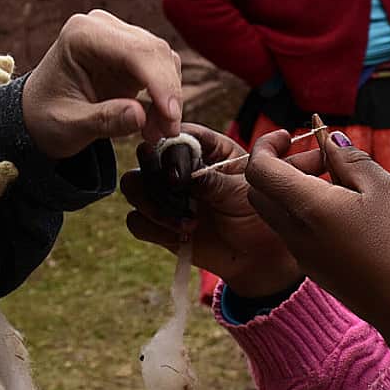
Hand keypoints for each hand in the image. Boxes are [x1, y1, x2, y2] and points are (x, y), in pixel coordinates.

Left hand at [22, 10, 181, 156]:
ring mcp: (120, 37)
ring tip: (156, 132)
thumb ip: (104, 120)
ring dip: (169, 98)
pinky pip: (162, 70)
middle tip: (168, 132)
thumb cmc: (46, 118)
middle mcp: (103, 28)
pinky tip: (153, 122)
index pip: (135, 51)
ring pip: (164, 61)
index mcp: (82, 34)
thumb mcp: (69, 127)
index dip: (160, 83)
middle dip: (168, 94)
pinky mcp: (132, 53)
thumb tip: (140, 115)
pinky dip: (165, 97)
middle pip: (155, 53)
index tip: (171, 117)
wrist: (36, 116)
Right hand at [121, 124, 304, 297]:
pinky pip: (135, 220)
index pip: (175, 135)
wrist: (257, 255)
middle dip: (156, 178)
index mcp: (205, 147)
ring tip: (186, 223)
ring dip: (153, 206)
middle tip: (179, 197)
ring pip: (133, 186)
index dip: (171, 153)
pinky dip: (153, 228)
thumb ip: (212, 179)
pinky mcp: (158, 222)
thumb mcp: (242, 192)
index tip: (181, 179)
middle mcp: (180, 165)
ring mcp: (166, 193)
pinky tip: (182, 236)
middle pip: (145, 156)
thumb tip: (182, 177)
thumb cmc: (257, 215)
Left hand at [244, 130, 389, 350]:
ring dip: (292, 189)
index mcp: (307, 207)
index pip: (258, 169)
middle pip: (259, 190)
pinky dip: (304, 211)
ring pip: (276, 212)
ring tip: (338, 181)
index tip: (290, 134)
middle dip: (279, 165)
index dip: (266, 145)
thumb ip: (350, 159)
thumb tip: (329, 141)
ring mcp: (302, 254)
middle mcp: (295, 232)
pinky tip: (344, 209)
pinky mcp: (314, 268)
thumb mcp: (384, 187)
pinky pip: (294, 231)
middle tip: (318, 157)